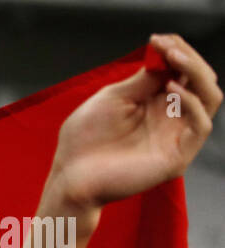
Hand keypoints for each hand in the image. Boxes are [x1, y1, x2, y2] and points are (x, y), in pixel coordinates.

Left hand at [49, 33, 220, 211]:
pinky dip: (192, 103)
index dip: (176, 52)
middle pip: (200, 81)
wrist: (72, 175)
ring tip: (174, 59)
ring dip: (196, 73)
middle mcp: (170, 118)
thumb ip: (142, 80)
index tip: (161, 39)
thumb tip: (166, 57)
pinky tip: (172, 89)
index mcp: (155, 103)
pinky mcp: (177, 157)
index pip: (181, 72)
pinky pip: (201, 125)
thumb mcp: (113, 98)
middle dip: (189, 58)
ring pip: (209, 98)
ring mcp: (176, 137)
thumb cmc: (85, 140)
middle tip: (170, 46)